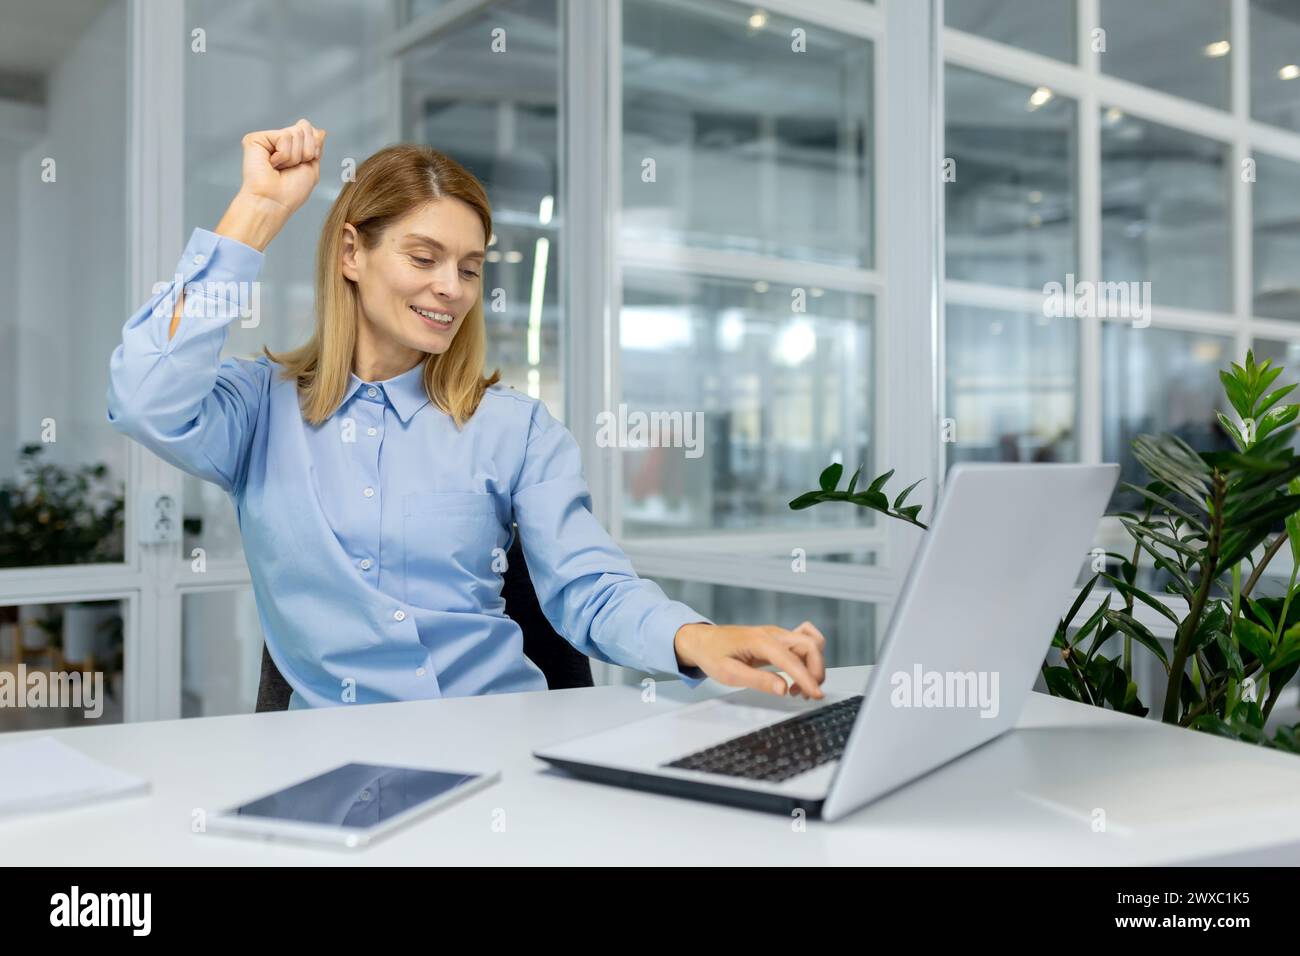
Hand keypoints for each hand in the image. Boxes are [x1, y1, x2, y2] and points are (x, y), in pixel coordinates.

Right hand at [238, 118, 326, 216]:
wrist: (274, 201)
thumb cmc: (291, 192)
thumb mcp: (311, 167)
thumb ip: (316, 147)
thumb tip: (320, 130)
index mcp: (292, 148)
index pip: (310, 131)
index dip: (313, 148)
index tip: (304, 164)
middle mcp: (278, 141)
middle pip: (305, 128)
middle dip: (305, 152)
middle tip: (291, 168)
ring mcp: (267, 139)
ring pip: (296, 133)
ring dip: (294, 157)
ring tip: (280, 168)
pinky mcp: (256, 138)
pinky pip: (284, 136)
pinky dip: (284, 155)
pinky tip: (272, 164)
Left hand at [673, 621, 826, 698]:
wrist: (702, 640)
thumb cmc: (712, 654)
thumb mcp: (730, 673)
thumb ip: (759, 681)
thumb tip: (784, 689)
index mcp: (760, 641)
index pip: (792, 659)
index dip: (807, 678)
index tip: (816, 695)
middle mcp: (773, 633)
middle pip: (810, 646)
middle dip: (816, 671)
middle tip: (807, 694)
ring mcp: (777, 634)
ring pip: (810, 644)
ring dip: (813, 666)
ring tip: (798, 688)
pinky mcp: (778, 638)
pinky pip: (803, 641)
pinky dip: (809, 656)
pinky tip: (799, 671)